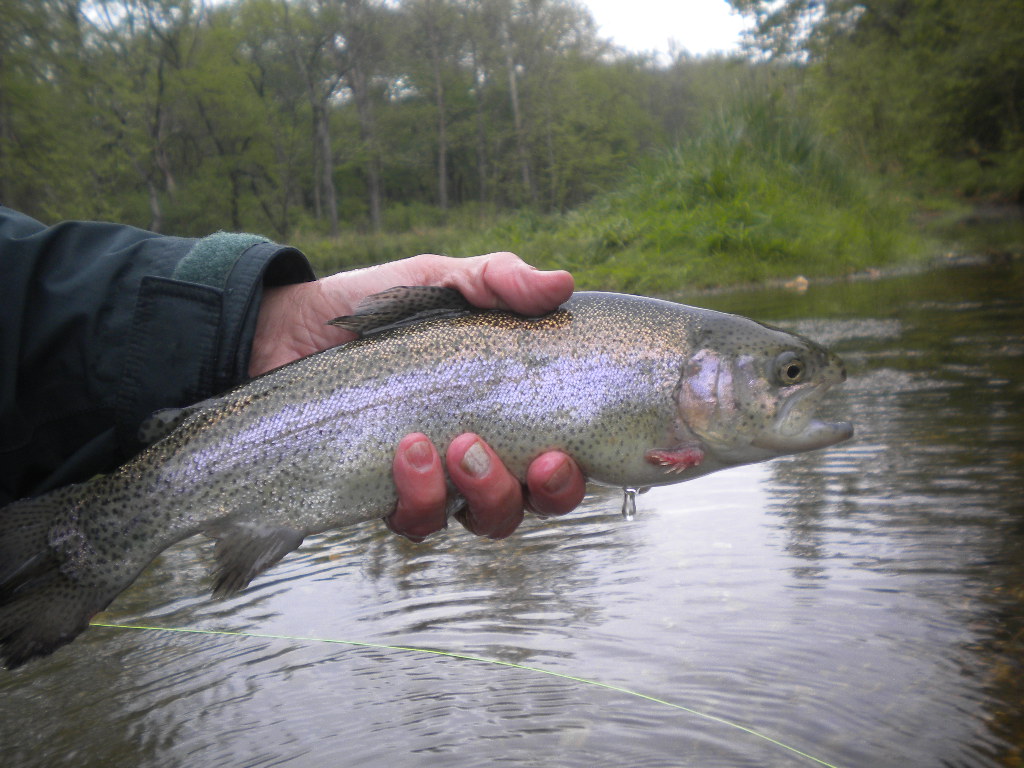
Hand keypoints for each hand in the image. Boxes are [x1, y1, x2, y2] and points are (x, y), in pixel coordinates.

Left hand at [249, 251, 585, 539]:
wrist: (291, 331)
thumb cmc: (380, 311)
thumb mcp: (440, 282)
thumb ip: (497, 281)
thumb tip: (562, 283)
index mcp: (509, 411)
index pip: (562, 459)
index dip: (574, 473)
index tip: (562, 453)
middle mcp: (482, 456)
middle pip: (533, 503)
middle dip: (535, 492)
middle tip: (500, 446)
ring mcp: (437, 481)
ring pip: (484, 520)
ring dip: (480, 493)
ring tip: (447, 444)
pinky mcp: (388, 495)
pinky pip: (418, 522)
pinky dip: (420, 496)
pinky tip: (404, 452)